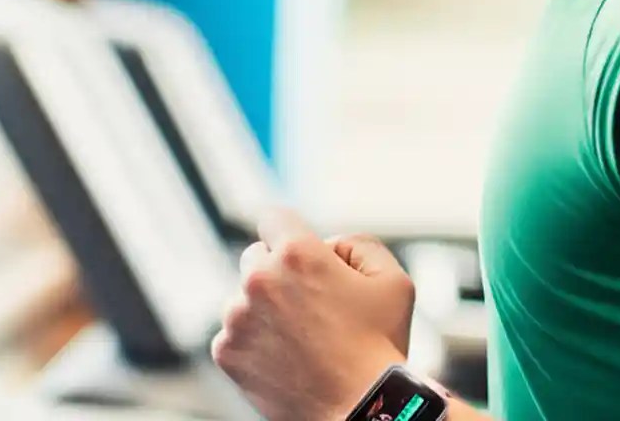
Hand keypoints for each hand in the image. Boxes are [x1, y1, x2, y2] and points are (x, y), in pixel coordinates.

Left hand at [211, 208, 416, 420]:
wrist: (361, 413)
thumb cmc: (381, 347)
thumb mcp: (393, 280)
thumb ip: (358, 243)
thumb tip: (326, 244)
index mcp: (296, 253)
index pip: (273, 217)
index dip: (290, 231)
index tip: (298, 251)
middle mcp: (258, 278)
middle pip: (255, 256)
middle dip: (278, 272)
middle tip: (309, 304)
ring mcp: (237, 316)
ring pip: (243, 298)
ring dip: (264, 309)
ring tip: (301, 339)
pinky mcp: (226, 350)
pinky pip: (233, 332)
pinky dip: (253, 341)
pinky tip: (285, 358)